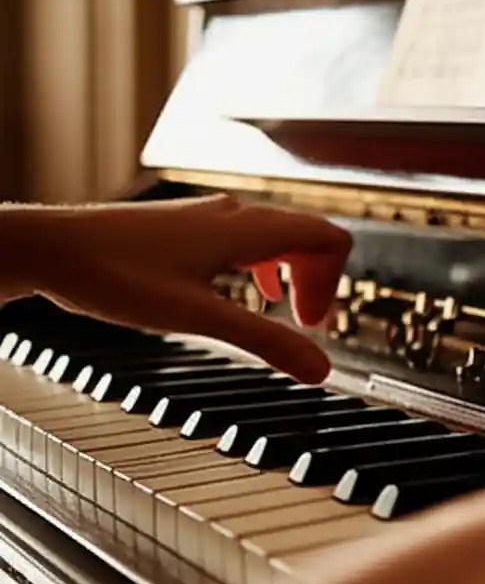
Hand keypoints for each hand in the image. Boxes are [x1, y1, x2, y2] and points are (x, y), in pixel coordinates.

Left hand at [7, 195, 349, 382]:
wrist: (51, 248)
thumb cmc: (114, 273)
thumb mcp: (198, 317)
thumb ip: (264, 340)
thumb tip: (319, 368)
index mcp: (248, 229)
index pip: (328, 237)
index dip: (333, 283)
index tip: (311, 323)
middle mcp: (234, 215)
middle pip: (307, 237)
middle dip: (315, 283)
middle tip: (302, 325)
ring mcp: (210, 217)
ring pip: (276, 237)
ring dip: (289, 275)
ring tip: (274, 311)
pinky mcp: (188, 227)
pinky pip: (245, 239)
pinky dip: (258, 267)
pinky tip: (235, 293)